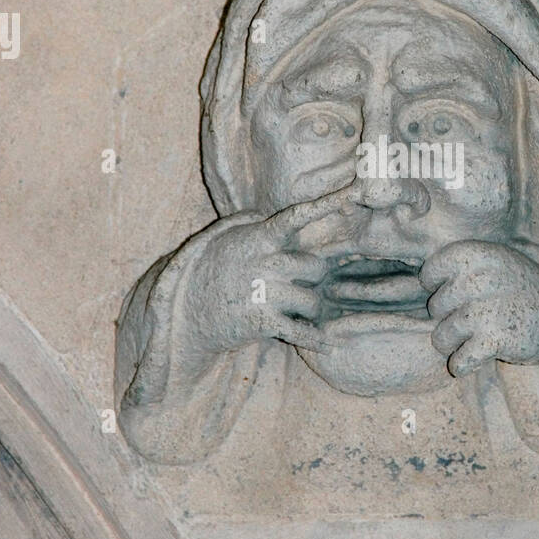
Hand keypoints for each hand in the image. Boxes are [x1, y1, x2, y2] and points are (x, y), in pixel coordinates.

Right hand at [184, 184, 365, 356]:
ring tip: (293, 307)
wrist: (184, 312)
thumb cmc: (210, 271)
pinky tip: (329, 344)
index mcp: (258, 238)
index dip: (327, 204)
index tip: (354, 194)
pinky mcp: (262, 321)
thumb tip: (268, 213)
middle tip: (299, 282)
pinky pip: (301, 331)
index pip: (296, 216)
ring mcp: (264, 292)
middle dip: (311, 276)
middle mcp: (265, 262)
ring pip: (312, 299)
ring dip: (309, 307)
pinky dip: (316, 339)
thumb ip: (249, 221)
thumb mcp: (224, 237)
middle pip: (314, 266)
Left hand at [420, 240, 538, 377]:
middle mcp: (480, 278)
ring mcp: (488, 309)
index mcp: (478, 254)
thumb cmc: (522, 291)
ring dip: (454, 344)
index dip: (436, 288)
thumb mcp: (497, 263)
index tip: (455, 295)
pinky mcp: (496, 339)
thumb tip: (415, 277)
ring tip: (473, 340)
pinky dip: (462, 365)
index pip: (430, 272)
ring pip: (441, 336)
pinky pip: (458, 360)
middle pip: (435, 308)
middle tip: (473, 321)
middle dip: (447, 320)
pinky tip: (472, 359)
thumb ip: (463, 264)